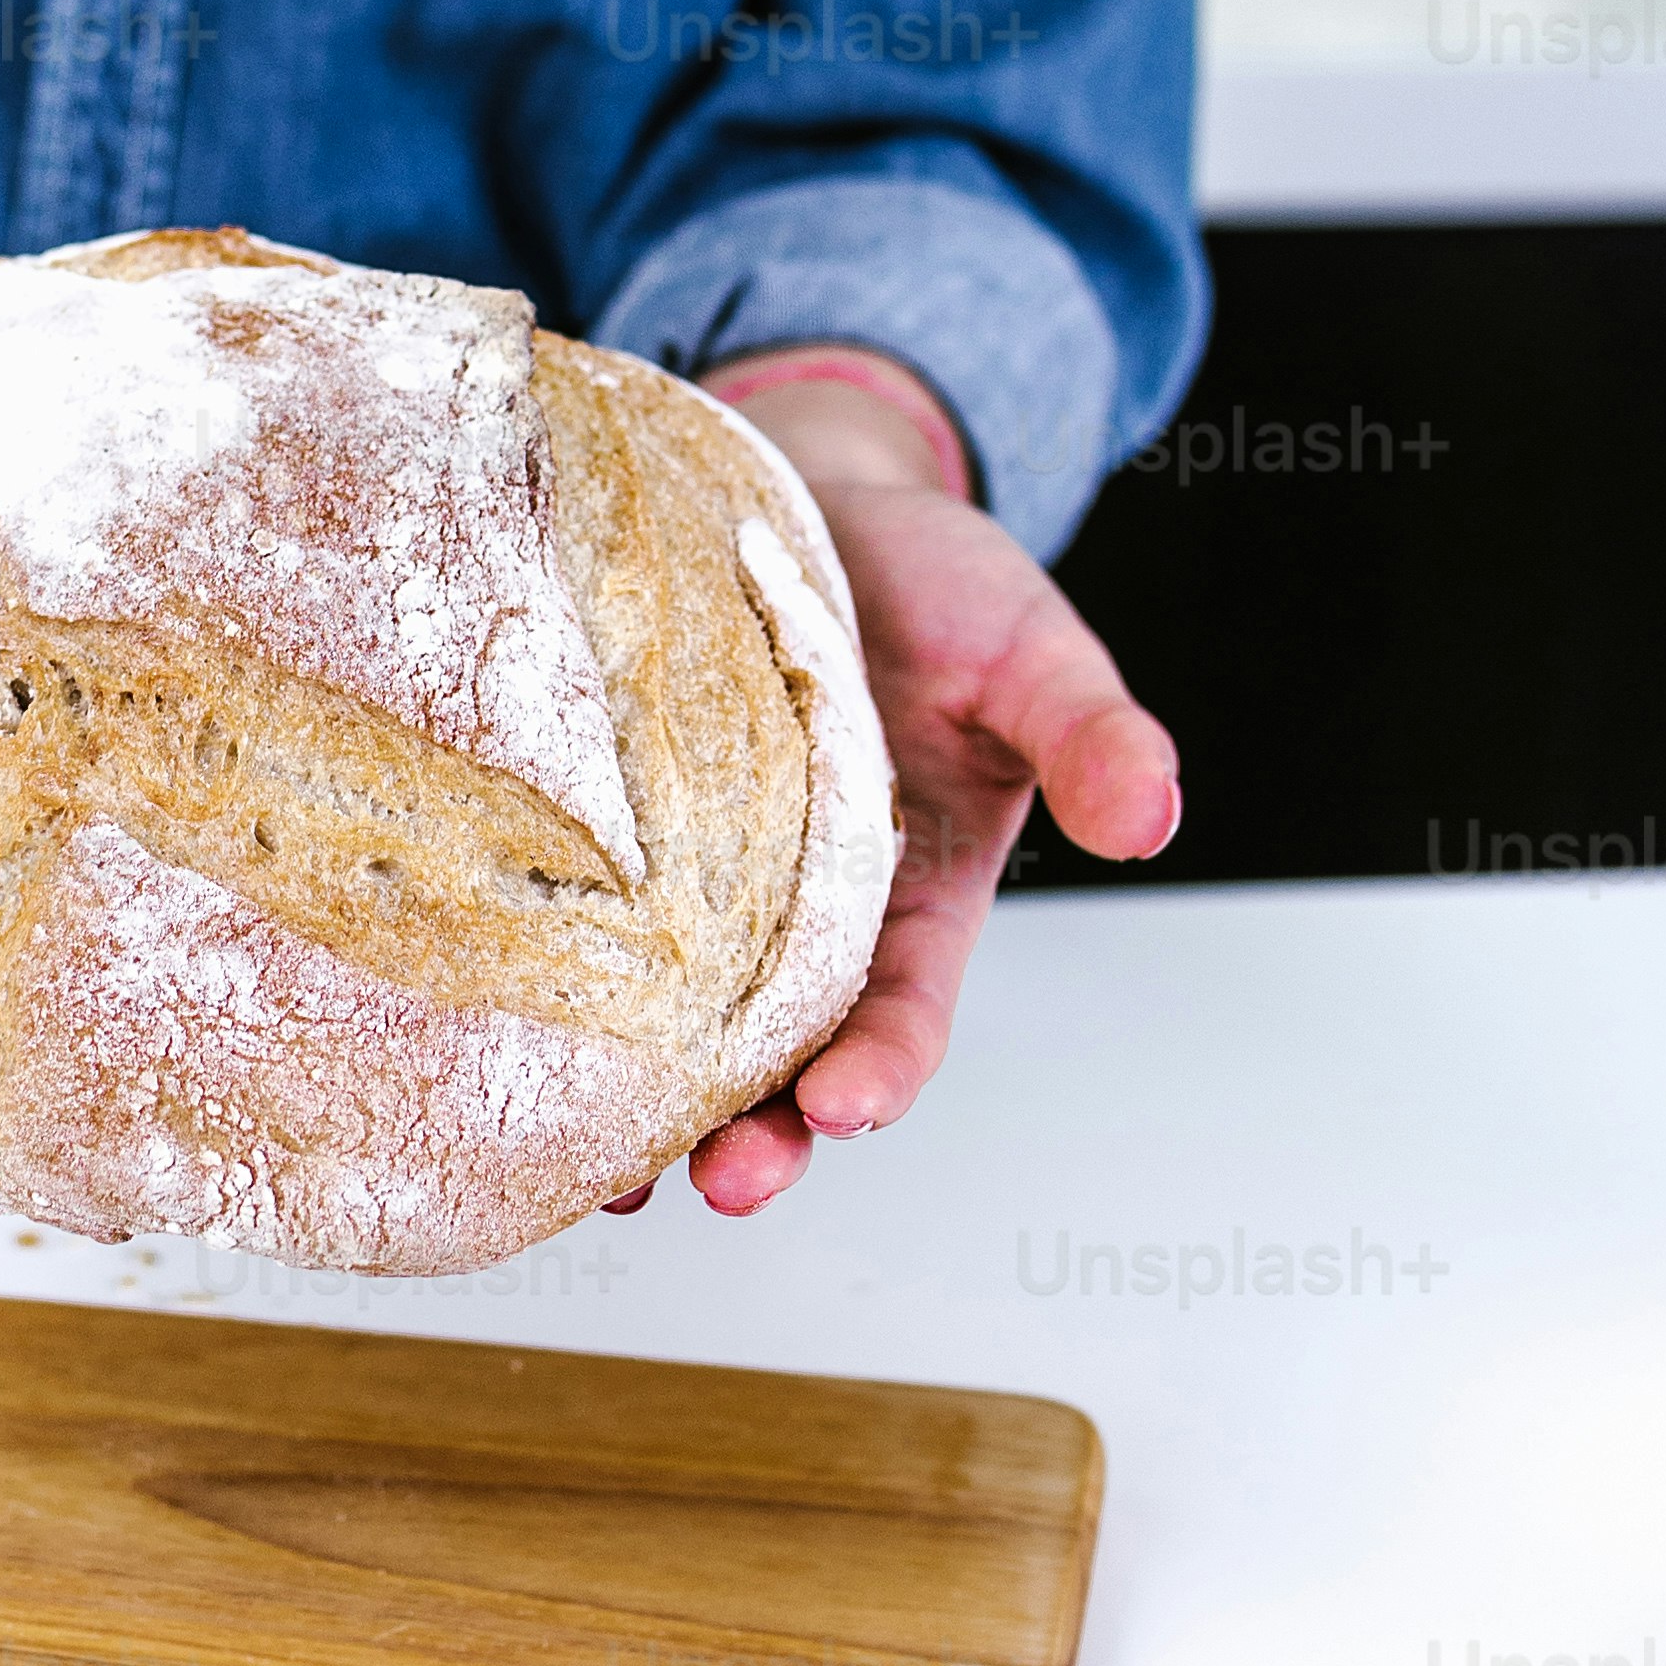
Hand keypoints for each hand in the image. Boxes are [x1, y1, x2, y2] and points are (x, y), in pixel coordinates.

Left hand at [630, 356, 1178, 1222]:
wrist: (816, 483)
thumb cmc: (940, 578)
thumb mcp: (1031, 648)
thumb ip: (1091, 733)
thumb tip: (1153, 815)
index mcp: (915, 900)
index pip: (902, 1019)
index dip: (878, 1075)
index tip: (844, 1109)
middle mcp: (806, 918)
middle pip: (783, 1061)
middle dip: (760, 1137)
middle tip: (722, 1182)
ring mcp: (707, 881)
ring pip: (678, 1023)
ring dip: (650, 1104)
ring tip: (608, 1167)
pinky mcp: (623, 827)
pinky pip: (592, 917)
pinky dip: (563, 987)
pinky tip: (512, 1031)